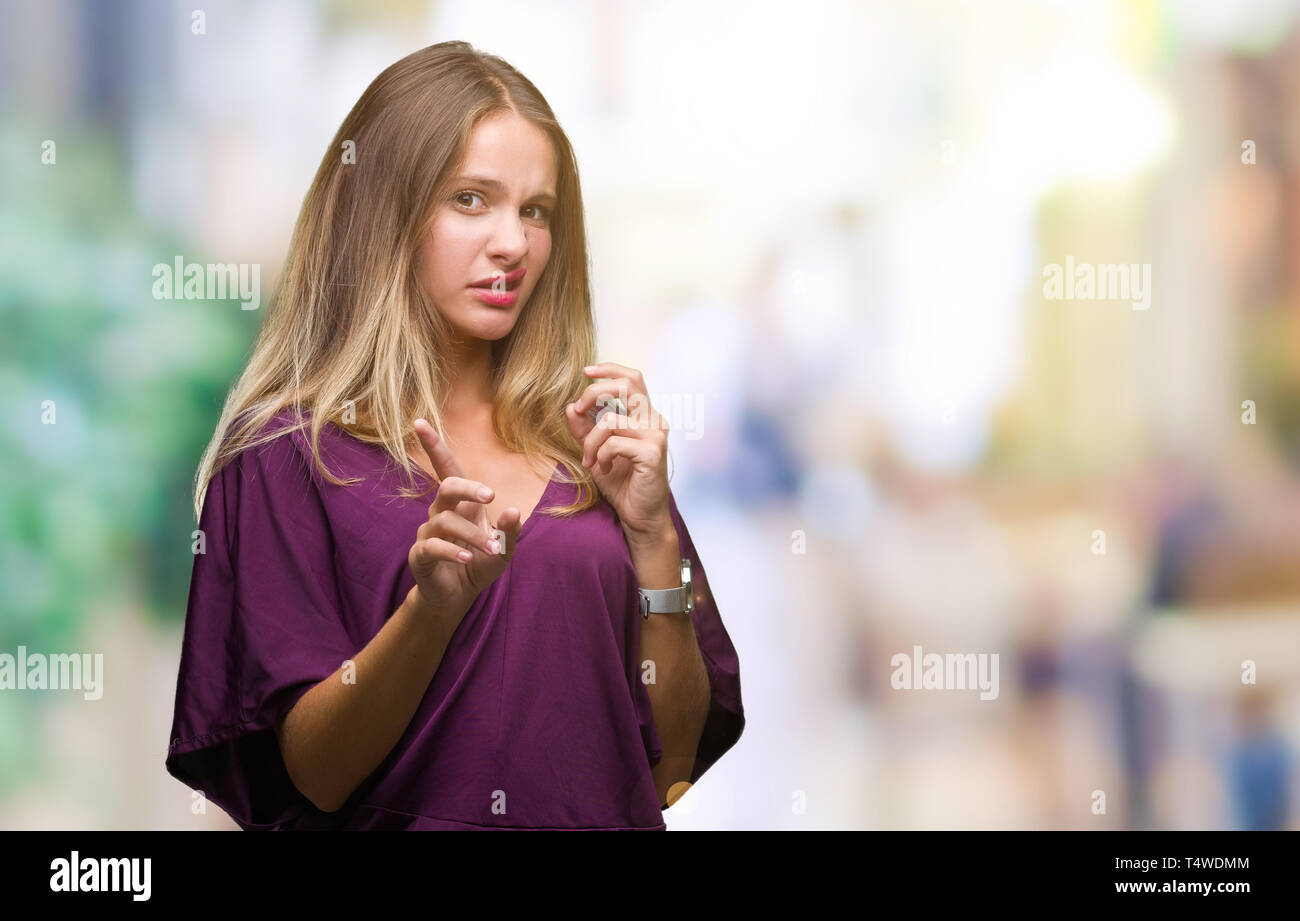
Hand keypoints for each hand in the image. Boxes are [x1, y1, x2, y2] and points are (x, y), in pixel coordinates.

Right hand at [406, 418, 521, 620]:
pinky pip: (432, 546)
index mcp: (461, 504)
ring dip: (473, 535)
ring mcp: (428, 533)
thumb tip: (513, 510)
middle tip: (491, 495)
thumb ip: (509, 531)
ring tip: (492, 550)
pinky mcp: (420, 554)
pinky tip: (467, 559)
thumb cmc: (479, 564)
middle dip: (468, 488)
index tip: (419, 421)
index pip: (446, 468)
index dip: (433, 445)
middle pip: (447, 487)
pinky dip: (452, 551)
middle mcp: (441, 512)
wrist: (457, 597)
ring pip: (446, 521)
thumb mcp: (503, 549)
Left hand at [564, 362, 671, 539]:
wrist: (639, 517)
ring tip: (590, 460)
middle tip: (578, 410)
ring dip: (590, 441)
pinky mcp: (652, 453)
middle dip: (594, 393)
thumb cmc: (622, 484)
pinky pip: (614, 443)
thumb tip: (570, 406)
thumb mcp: (596, 451)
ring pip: (610, 420)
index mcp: (645, 416)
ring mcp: (656, 436)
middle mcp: (654, 421)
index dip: (609, 369)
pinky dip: (601, 455)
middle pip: (626, 385)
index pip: (633, 378)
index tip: (586, 372)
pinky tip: (603, 469)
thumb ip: (584, 429)